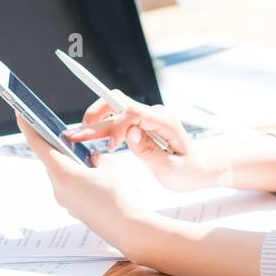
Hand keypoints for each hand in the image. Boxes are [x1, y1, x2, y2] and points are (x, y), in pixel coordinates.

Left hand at [13, 109, 156, 256]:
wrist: (129, 229)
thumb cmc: (120, 197)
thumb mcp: (111, 165)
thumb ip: (96, 156)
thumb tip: (91, 159)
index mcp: (63, 174)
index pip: (39, 145)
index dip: (29, 126)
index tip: (21, 113)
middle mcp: (59, 188)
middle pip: (51, 159)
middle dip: (56, 144)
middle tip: (58, 129)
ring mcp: (66, 201)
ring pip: (62, 174)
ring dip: (70, 162)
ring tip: (85, 152)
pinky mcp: (75, 209)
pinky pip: (71, 187)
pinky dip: (77, 176)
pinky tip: (94, 174)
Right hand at [66, 93, 221, 192]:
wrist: (199, 169)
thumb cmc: (188, 172)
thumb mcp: (170, 169)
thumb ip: (149, 151)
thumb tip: (130, 132)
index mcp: (164, 122)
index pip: (134, 112)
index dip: (116, 125)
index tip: (109, 146)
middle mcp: (155, 114)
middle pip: (119, 104)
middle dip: (95, 118)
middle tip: (76, 137)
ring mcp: (148, 116)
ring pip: (115, 107)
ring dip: (96, 119)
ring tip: (79, 136)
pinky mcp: (141, 122)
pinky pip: (118, 116)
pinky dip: (103, 124)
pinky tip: (92, 136)